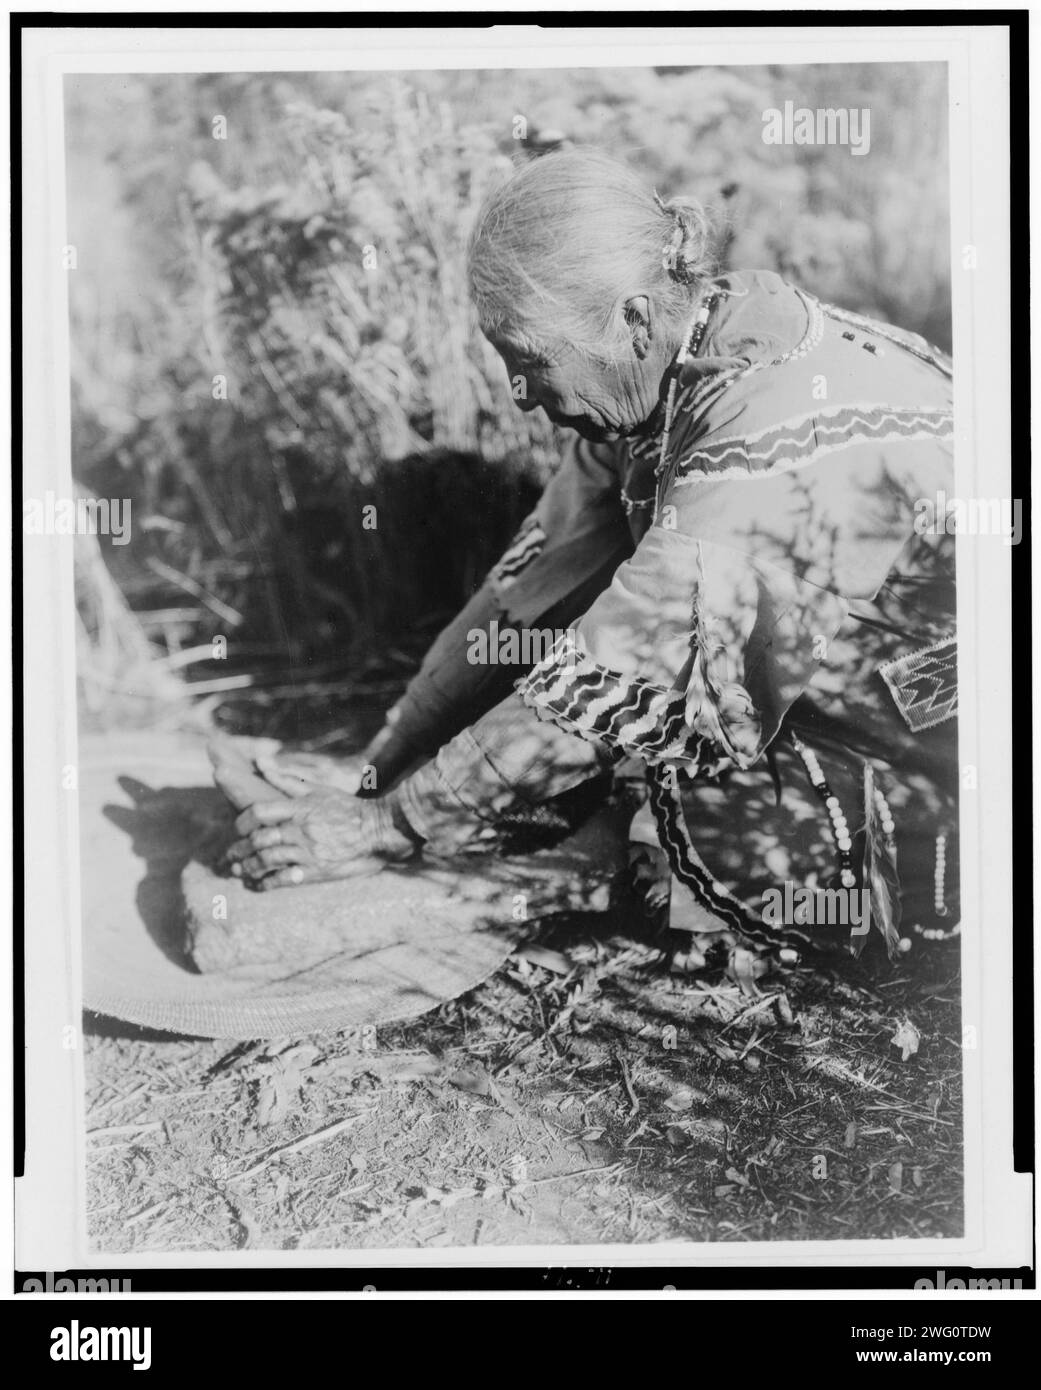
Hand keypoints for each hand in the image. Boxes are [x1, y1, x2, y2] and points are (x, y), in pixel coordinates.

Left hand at [221, 763, 417, 889]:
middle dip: (239, 849)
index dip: (242, 822)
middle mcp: (302, 830)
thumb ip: (288, 781)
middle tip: (230, 855)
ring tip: (240, 870)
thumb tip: (262, 764)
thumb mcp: (319, 790)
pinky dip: (267, 883)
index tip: (237, 829)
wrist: (378, 832)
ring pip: (268, 861)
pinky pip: (284, 879)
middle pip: (259, 840)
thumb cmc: (347, 809)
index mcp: (300, 808)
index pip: (260, 812)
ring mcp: (309, 852)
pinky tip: (259, 885)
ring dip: (249, 867)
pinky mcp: (317, 871)